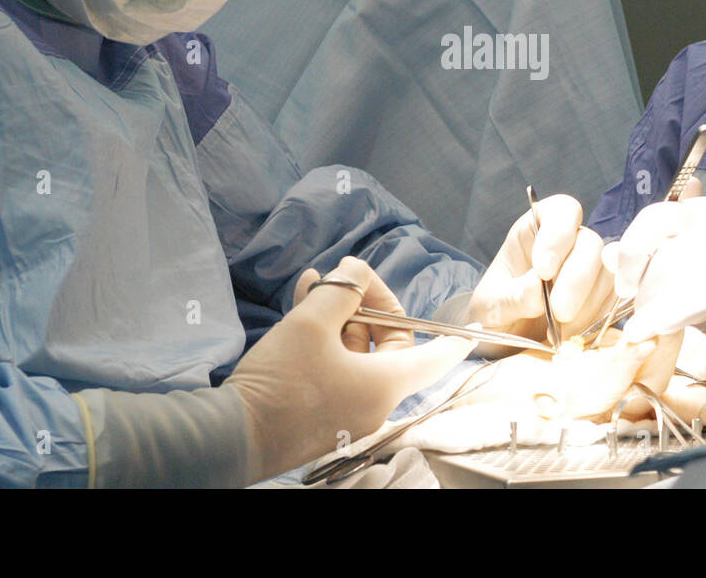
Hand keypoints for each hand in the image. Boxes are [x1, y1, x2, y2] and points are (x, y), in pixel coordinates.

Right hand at [225, 256, 473, 481]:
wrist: (232, 433)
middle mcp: (375, 401)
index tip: (473, 330)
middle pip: (388, 345)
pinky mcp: (322, 412)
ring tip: (315, 281)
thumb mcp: (311, 322)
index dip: (454, 339)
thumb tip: (355, 272)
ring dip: (339, 314)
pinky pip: (336, 366)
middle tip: (345, 277)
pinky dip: (326, 337)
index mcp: (386, 384)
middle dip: (367, 305)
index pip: (436, 358)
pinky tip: (304, 301)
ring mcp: (348, 409)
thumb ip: (341, 290)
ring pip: (355, 351)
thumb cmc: (281, 379)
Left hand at [469, 194, 612, 347]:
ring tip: (561, 333)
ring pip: (606, 274)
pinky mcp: (602, 298)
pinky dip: (597, 320)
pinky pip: (613, 303)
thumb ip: (513, 296)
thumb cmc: (493, 314)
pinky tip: (575, 336)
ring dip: (587, 305)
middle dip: (576, 279)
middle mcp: (568, 244)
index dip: (558, 235)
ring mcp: (590, 270)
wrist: (504, 344)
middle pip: (590, 243)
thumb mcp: (490, 306)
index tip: (543, 270)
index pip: (561, 211)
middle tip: (559, 312)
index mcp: (535, 230)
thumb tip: (539, 289)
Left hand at [603, 180, 705, 341]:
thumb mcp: (687, 267)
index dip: (630, 254)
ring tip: (683, 319)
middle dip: (645, 285)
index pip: (649, 221)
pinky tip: (649, 328)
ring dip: (665, 306)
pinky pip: (699, 291)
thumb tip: (605, 252)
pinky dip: (670, 312)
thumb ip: (650, 257)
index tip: (625, 285)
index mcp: (697, 210)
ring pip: (674, 271)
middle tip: (646, 312)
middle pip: (657, 245)